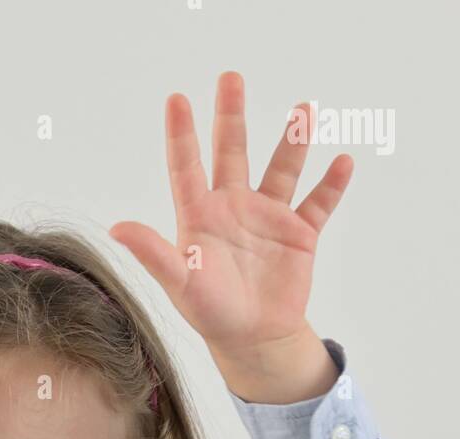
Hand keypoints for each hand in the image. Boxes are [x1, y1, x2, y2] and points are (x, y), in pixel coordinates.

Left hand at [108, 71, 353, 360]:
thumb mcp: (180, 283)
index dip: (181, 134)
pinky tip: (342, 162)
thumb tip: (117, 228)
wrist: (253, 339)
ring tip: (304, 110)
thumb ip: (153, 253)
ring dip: (293, 141)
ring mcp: (268, 217)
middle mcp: (234, 208)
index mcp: (201, 217)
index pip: (187, 167)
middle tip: (231, 78)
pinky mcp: (299, 234)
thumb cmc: (211, 313)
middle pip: (232, 152)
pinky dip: (331, 185)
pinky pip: (318, 204)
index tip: (177, 99)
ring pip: (281, 169)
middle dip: (232, 116)